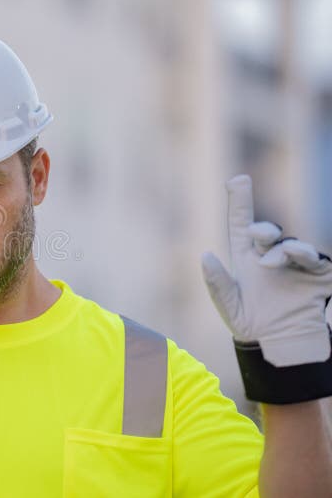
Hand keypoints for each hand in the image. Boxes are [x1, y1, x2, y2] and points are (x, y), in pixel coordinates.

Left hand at [201, 175, 331, 366]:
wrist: (279, 345)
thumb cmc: (250, 324)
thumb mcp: (228, 306)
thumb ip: (217, 283)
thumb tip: (204, 255)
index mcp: (247, 257)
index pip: (241, 223)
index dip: (239, 200)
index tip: (237, 179)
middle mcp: (271, 255)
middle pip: (269, 231)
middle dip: (265, 229)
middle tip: (258, 236)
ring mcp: (296, 264)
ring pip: (292, 245)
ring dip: (285, 249)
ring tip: (272, 263)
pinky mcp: (319, 276)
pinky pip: (317, 260)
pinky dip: (309, 256)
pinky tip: (300, 258)